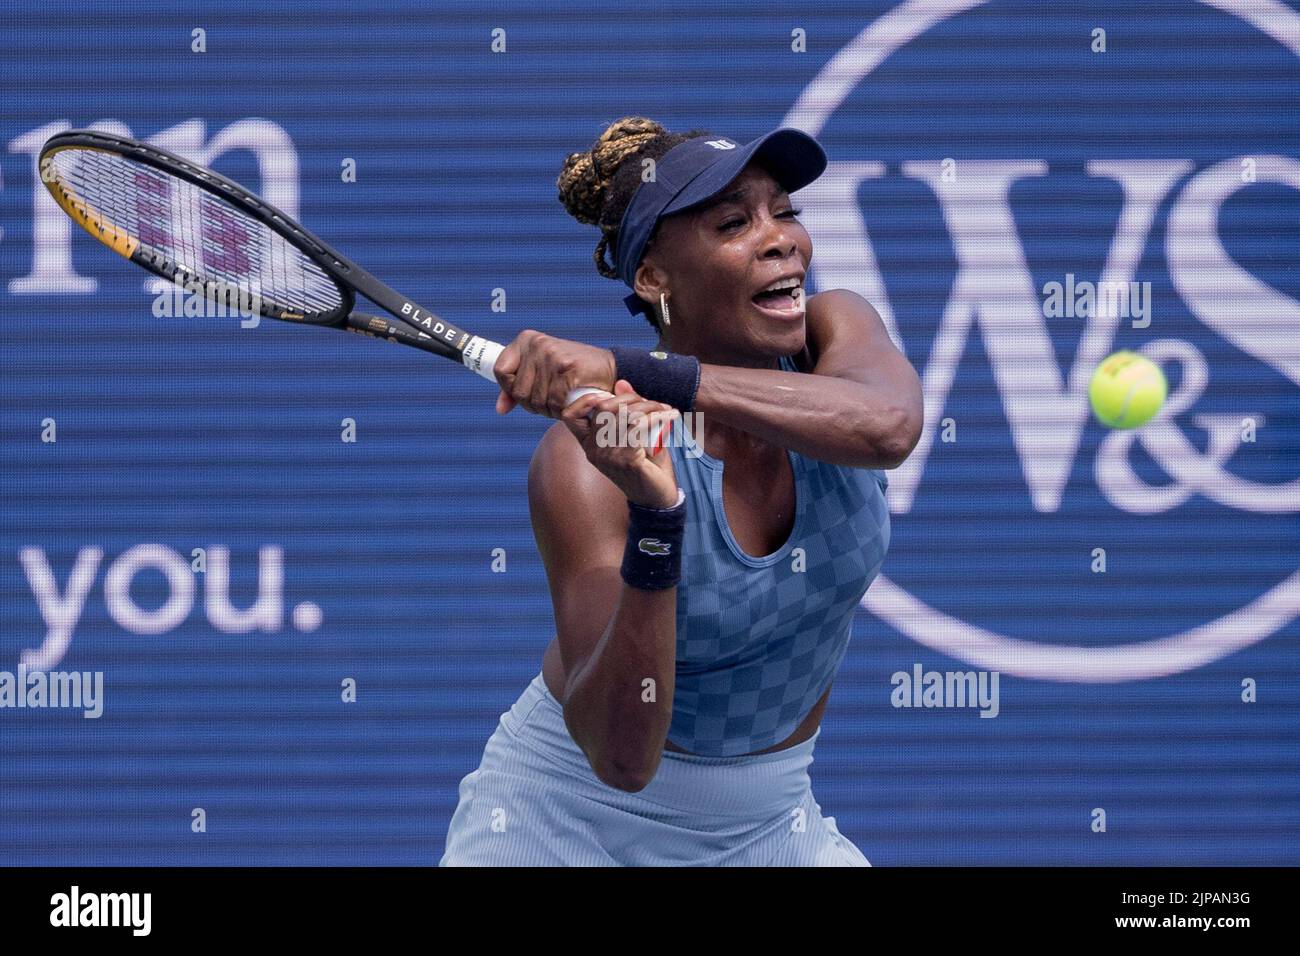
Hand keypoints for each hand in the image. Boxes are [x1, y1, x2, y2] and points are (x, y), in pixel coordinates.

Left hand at [494, 330, 615, 418]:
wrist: (610, 368)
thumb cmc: (573, 372)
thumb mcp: (542, 372)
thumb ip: (518, 386)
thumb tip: (500, 409)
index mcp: (527, 339)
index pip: (500, 370)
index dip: (509, 389)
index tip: (525, 394)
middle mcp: (537, 344)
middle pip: (518, 390)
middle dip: (532, 405)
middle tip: (547, 404)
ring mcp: (552, 355)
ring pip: (536, 400)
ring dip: (547, 411)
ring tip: (558, 405)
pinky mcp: (568, 369)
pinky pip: (554, 402)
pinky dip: (561, 410)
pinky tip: (568, 406)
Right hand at [561, 380, 679, 508]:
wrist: (656, 498)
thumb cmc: (644, 465)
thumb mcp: (633, 434)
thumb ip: (626, 410)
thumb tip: (621, 383)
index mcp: (589, 444)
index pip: (570, 417)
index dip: (583, 400)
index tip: (606, 395)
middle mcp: (594, 450)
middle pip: (605, 408)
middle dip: (632, 399)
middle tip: (653, 403)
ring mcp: (609, 456)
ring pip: (626, 415)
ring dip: (650, 407)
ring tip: (666, 409)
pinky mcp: (627, 460)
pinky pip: (640, 426)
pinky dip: (659, 416)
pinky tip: (671, 416)